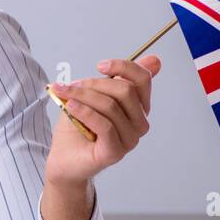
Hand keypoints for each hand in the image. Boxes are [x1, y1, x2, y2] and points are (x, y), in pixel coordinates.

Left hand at [45, 55, 161, 187]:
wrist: (63, 159)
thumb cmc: (78, 127)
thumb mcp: (96, 96)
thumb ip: (117, 79)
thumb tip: (155, 60)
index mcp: (138, 108)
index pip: (142, 80)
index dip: (123, 67)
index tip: (100, 65)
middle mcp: (139, 124)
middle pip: (124, 91)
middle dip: (94, 83)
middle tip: (70, 85)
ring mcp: (129, 140)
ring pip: (110, 106)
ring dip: (82, 96)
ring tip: (64, 96)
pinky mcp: (115, 152)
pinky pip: (104, 125)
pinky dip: (84, 112)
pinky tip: (70, 107)